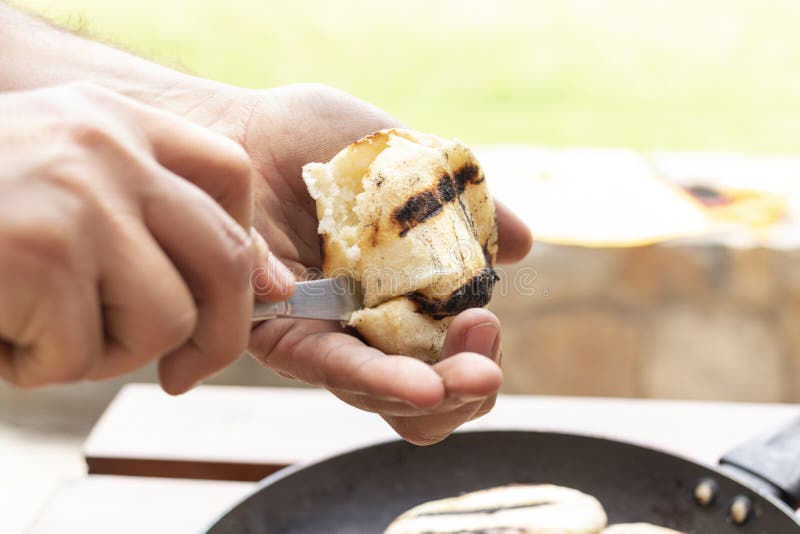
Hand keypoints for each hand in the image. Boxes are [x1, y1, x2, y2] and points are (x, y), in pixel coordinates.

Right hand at [0, 83, 293, 390]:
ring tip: (42, 330)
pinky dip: (39, 366)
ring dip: (106, 352)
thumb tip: (268, 283)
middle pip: (223, 255)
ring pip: (164, 318)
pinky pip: (84, 353)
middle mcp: (104, 144)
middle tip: (181, 373)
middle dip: (217, 334)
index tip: (242, 297)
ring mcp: (73, 193)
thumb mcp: (69, 191)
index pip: (228, 175)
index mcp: (114, 121)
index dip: (247, 248)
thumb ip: (159, 224)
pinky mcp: (38, 251)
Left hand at [168, 83, 532, 443]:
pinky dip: (371, 373)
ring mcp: (316, 335)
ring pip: (373, 395)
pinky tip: (420, 381)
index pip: (445, 364)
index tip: (487, 322)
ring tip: (467, 378)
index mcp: (398, 304)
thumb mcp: (411, 168)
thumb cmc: (325, 145)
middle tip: (483, 357)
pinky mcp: (272, 329)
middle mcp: (358, 331)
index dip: (475, 363)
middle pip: (416, 402)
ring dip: (427, 393)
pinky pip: (321, 363)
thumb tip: (523, 244)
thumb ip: (463, 209)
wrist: (250, 124)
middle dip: (462, 390)